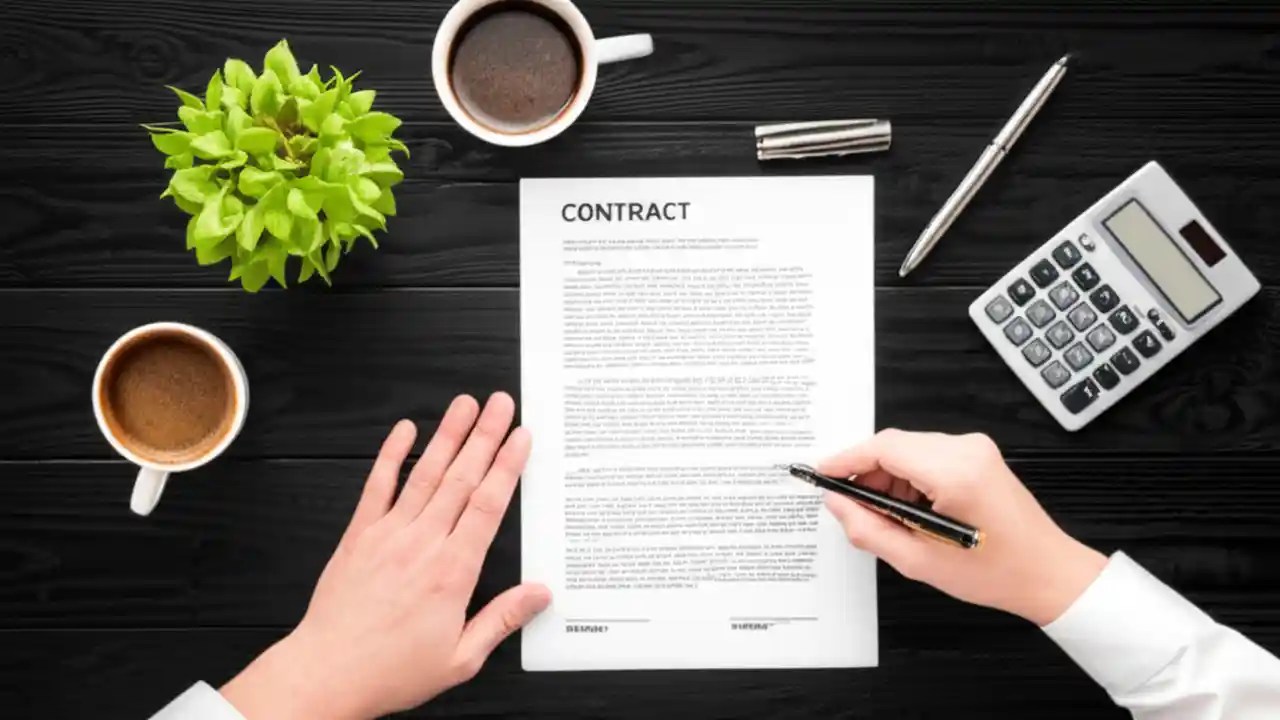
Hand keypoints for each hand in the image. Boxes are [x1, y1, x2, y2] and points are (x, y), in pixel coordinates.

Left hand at [220, 393, 550, 719]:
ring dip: (448, 436)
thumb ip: (502, 619)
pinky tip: (403, 430)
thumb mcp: (461, 658)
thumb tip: (539, 594)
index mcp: (453, 572)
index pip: (488, 506)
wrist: (327, 673)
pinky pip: (377, 487)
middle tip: (501, 403)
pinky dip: (391, 455)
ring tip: (463, 405)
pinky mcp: (359, 536)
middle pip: (462, 479)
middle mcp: (422, 545)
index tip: (521, 437)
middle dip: (485, 436)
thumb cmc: (390, 669)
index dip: (507, 466)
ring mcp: (388, 535)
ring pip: (425, 474)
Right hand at [820, 430, 1105, 625]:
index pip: (883, 448)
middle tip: (849, 506)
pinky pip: (927, 456)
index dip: (846, 459)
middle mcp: (967, 451)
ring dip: (887, 478)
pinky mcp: (978, 456)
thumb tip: (838, 504)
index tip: (823, 473)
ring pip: (908, 450)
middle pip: (894, 446)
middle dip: (866, 473)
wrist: (1048, 573)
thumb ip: (870, 529)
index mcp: (956, 472)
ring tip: (886, 518)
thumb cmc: (999, 571)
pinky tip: (908, 510)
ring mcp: (975, 450)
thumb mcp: (921, 561)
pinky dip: (908, 479)